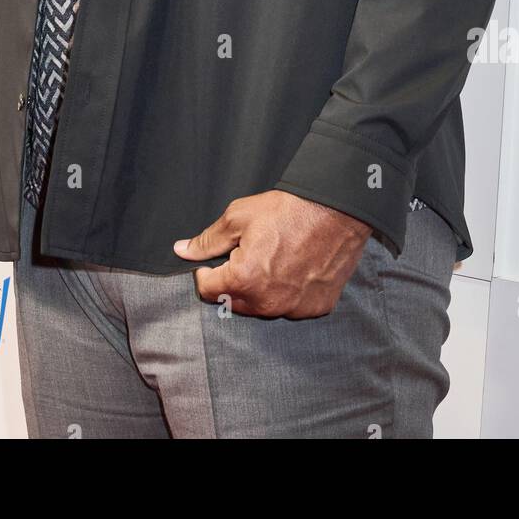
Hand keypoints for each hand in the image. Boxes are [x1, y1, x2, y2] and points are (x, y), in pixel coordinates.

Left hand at [173, 190, 372, 318]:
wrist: (336, 210)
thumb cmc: (287, 210)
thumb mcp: (239, 217)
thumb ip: (208, 240)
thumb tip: (182, 251)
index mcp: (244, 280)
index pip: (207, 290)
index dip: (206, 273)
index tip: (215, 261)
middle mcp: (267, 302)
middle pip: (233, 302)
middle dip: (232, 283)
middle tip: (246, 255)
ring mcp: (294, 308)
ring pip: (262, 307)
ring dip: (259, 290)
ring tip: (271, 260)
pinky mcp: (315, 308)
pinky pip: (291, 307)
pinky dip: (287, 293)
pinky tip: (293, 269)